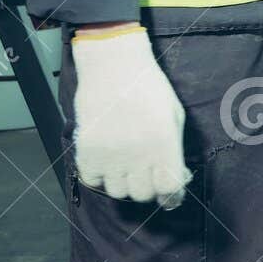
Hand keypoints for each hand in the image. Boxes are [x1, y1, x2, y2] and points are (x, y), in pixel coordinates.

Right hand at [69, 25, 190, 206]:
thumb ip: (174, 150)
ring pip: (118, 191)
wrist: (113, 65)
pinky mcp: (87, 150)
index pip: (169, 189)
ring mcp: (110, 154)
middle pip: (142, 194)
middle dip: (147, 187)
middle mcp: (137, 153)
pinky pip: (93, 180)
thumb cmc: (149, 88)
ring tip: (124, 164)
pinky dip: (99, 176)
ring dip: (123, 182)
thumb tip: (176, 180)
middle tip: (145, 173)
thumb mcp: (174, 115)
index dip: (171, 196)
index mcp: (164, 143)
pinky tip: (106, 160)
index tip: (169, 195)